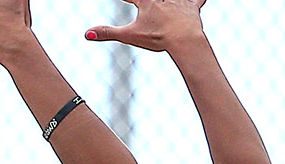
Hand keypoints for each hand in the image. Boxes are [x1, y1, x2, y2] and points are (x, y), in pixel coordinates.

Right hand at [85, 0, 206, 52]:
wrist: (185, 39)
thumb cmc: (158, 37)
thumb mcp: (130, 36)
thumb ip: (108, 33)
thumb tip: (86, 34)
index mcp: (146, 2)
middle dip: (148, 0)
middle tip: (146, 2)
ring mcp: (178, 1)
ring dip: (169, 0)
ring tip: (165, 3)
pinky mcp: (192, 7)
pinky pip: (197, 0)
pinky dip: (198, 0)